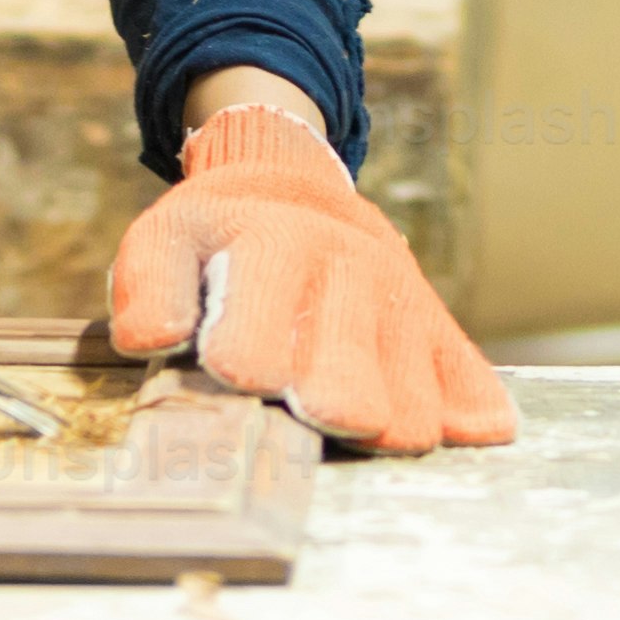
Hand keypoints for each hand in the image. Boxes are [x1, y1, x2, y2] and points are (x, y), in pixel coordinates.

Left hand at [106, 100, 513, 453]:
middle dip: (322, 418)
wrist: (292, 185)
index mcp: (275, 248)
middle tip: (306, 414)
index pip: (258, 349)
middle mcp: (352, 273)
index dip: (244, 374)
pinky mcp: (439, 329)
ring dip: (377, 434)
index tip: (235, 379)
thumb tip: (155, 341)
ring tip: (346, 422)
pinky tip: (453, 433)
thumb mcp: (164, 241)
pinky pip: (470, 390)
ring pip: (411, 412)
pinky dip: (465, 421)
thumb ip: (149, 289)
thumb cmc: (218, 236)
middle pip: (350, 396)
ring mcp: (403, 304)